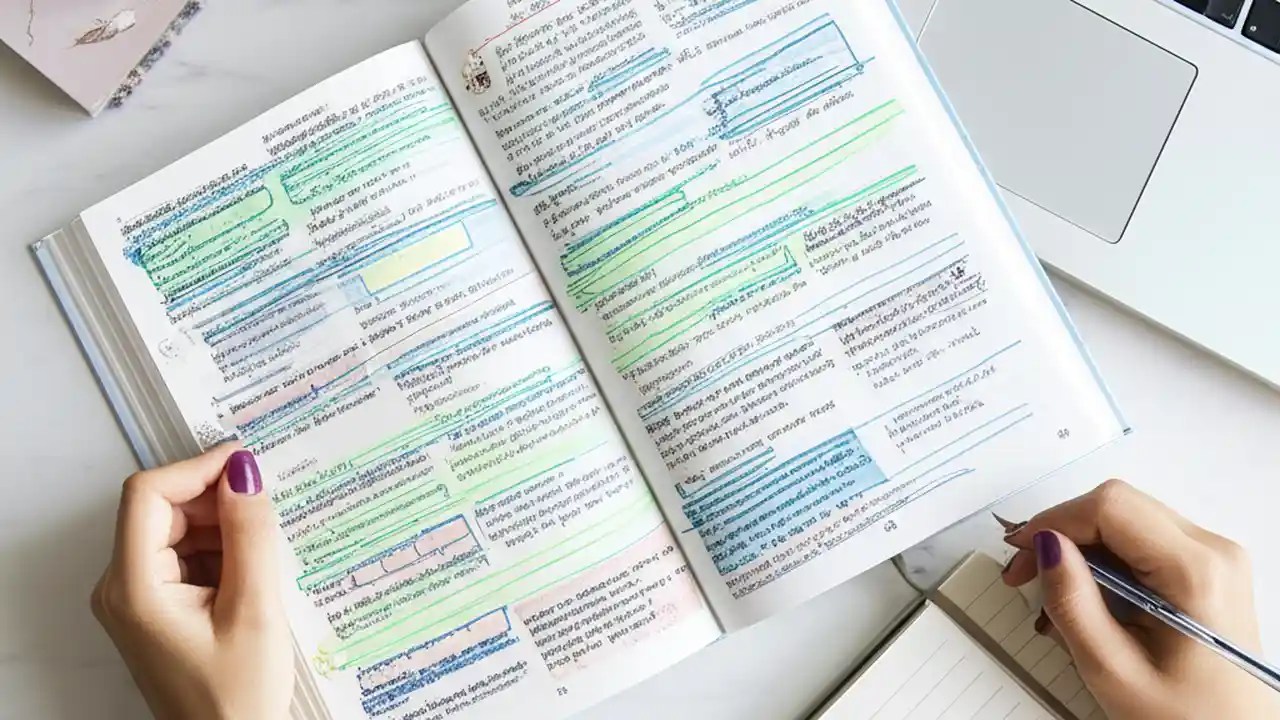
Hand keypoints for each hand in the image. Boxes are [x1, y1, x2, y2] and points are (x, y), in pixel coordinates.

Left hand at [91, 445, 292, 719]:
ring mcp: (136, 597)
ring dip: (222, 526)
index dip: (197, 468)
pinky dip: (220, 550)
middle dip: (215, 500)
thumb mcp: (255, 609)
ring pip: (176, 529)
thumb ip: (250, 534)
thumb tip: (246, 472)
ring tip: (265, 553)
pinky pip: (184, 555)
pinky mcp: (156, 606)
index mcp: (134, 588)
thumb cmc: (237, 697)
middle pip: (161, 509)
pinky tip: (252, 572)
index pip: (148, 495)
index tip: (246, 462)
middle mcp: (122, 587)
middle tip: (267, 509)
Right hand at [1002, 480, 1277, 719]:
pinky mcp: (1206, 568)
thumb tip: (1045, 545)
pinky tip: (1089, 598)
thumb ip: (1073, 603)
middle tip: (1025, 573)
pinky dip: (1104, 560)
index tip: (1020, 553)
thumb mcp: (1113, 671)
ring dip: (1081, 548)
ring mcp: (1213, 557)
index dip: (1054, 521)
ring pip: (1126, 519)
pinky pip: (1142, 540)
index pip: (1110, 507)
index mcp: (1196, 572)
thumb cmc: (1187, 719)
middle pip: (1117, 506)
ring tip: (1055, 595)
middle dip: (1062, 532)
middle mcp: (1213, 552)